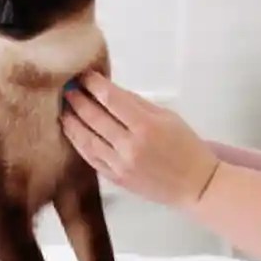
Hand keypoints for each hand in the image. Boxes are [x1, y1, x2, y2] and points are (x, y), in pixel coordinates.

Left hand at [60, 71, 220, 209]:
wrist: (196, 185)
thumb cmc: (186, 147)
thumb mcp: (168, 117)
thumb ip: (138, 103)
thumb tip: (111, 90)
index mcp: (146, 126)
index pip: (111, 99)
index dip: (94, 85)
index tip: (84, 75)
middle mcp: (129, 146)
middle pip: (94, 118)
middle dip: (78, 100)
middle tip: (68, 89)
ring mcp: (120, 165)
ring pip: (86, 140)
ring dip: (72, 122)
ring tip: (63, 109)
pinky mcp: (116, 179)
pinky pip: (90, 159)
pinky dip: (79, 144)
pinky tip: (72, 132)